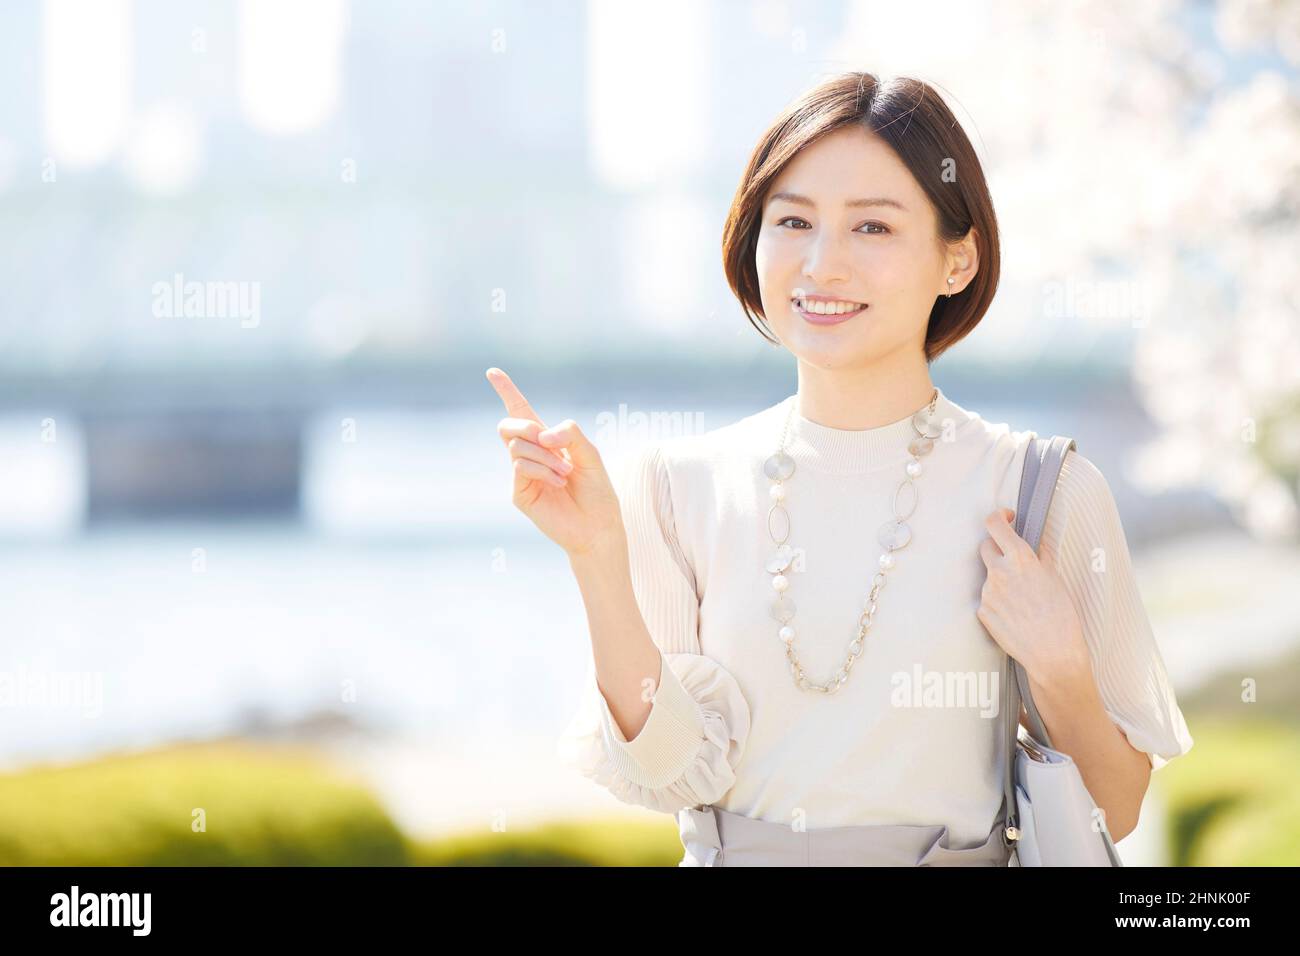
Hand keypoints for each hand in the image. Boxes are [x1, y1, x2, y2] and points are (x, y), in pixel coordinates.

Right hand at [486, 367, 624, 557]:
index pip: (522, 412)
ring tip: (564, 474)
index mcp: (547, 442)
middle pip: (508, 425)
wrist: (598, 526)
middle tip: (548, 441)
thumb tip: (541, 434)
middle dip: (526, 427)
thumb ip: (570, 434)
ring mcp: (522, 474)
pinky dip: (541, 469)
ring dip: (544, 456)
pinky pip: (520, 466)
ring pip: (517, 446)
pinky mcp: (519, 492)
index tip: (493, 371)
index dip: (507, 391)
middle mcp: (531, 455)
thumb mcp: (591, 454)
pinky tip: (558, 483)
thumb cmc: (597, 490)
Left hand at [976, 507, 1091, 691]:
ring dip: (1001, 580)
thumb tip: (1035, 541)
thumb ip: (1040, 555)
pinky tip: (1016, 615)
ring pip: (988, 576)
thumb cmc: (1061, 616)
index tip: (1006, 519)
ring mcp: (987, 592)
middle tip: (1013, 561)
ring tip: (1023, 600)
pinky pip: (987, 599)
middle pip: (985, 547)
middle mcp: (998, 571)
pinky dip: (998, 602)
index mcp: (1019, 558)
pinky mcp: (982, 611)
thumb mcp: (1056, 578)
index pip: (994, 524)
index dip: (998, 517)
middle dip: (996, 549)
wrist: (1052, 653)